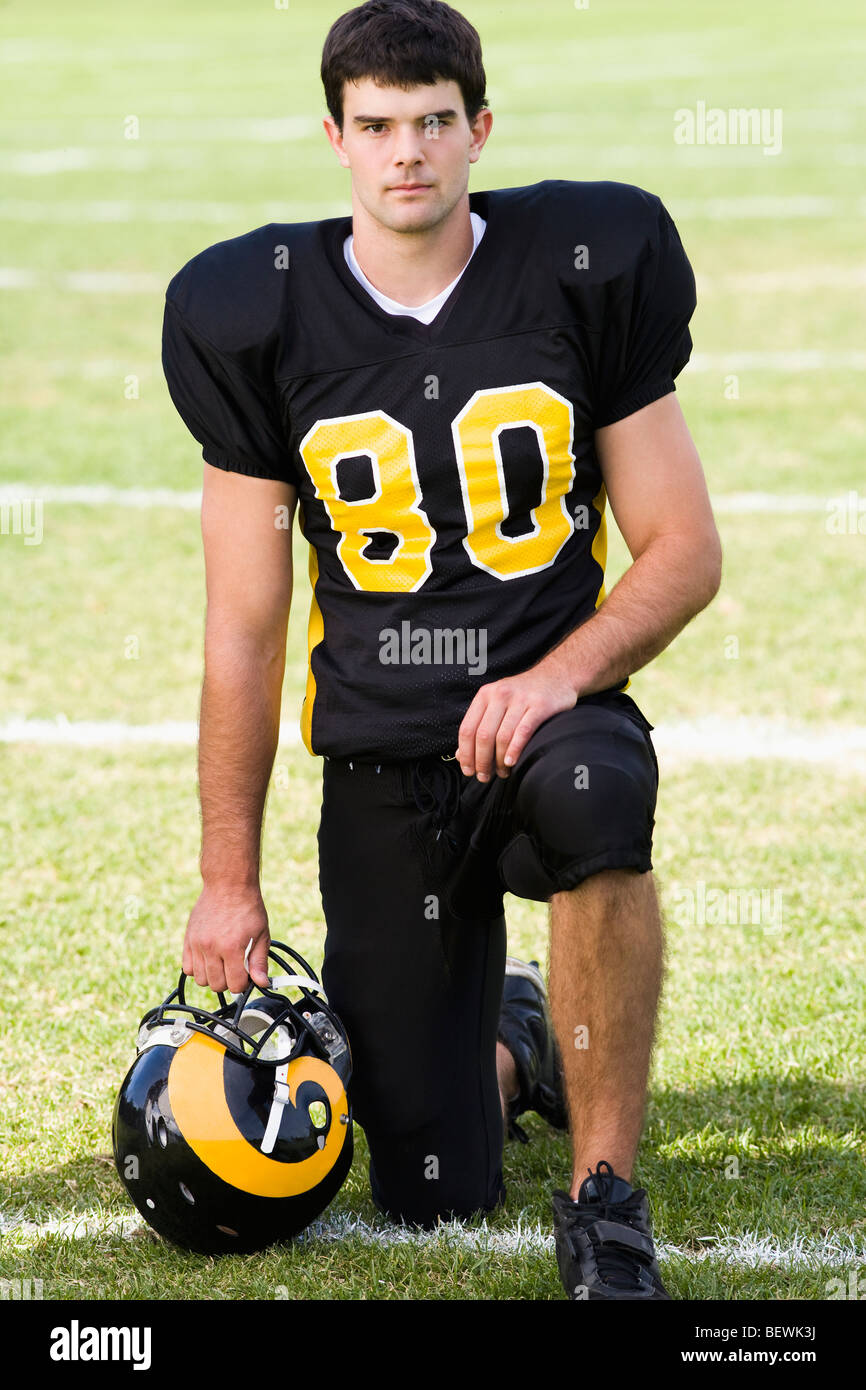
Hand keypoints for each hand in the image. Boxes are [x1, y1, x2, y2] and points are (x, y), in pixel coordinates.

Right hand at [182, 884, 270, 994]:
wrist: (229, 885)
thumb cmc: (248, 908)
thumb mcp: (261, 935)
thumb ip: (259, 962)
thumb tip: (262, 983)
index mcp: (232, 948)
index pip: (235, 985)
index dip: (244, 983)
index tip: (246, 974)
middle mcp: (212, 948)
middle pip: (217, 985)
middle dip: (229, 981)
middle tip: (235, 968)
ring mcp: (197, 944)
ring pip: (201, 980)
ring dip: (213, 976)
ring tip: (222, 963)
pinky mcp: (188, 940)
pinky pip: (187, 968)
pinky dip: (198, 969)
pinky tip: (209, 959)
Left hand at [456, 660, 579, 780]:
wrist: (558, 675)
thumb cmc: (524, 694)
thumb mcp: (497, 703)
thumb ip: (479, 726)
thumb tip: (461, 755)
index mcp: (485, 695)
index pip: (467, 729)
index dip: (466, 754)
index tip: (468, 770)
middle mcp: (500, 695)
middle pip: (483, 735)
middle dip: (481, 761)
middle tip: (484, 777)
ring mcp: (521, 699)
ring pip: (502, 737)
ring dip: (499, 761)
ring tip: (502, 773)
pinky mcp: (540, 706)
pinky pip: (523, 732)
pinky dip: (515, 750)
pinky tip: (511, 762)